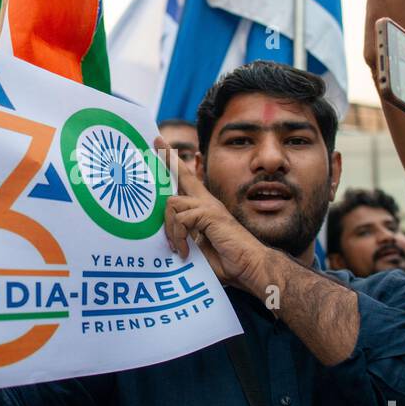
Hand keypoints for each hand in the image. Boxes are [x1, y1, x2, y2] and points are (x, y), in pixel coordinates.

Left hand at [155, 136, 266, 291]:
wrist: (249, 266)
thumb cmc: (226, 260)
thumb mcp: (199, 246)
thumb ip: (185, 237)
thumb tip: (165, 238)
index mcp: (204, 208)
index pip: (188, 180)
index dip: (175, 162)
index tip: (162, 144)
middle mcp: (207, 202)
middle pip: (184, 174)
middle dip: (168, 158)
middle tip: (155, 140)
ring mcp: (209, 207)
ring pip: (172, 203)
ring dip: (169, 229)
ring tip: (177, 248)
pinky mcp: (210, 214)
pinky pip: (181, 219)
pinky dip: (179, 238)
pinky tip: (185, 252)